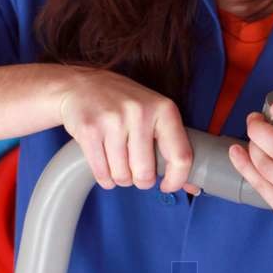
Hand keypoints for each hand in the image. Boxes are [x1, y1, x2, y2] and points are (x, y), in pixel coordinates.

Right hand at [58, 68, 199, 193]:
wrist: (80, 86)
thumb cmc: (122, 103)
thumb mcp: (153, 113)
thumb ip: (172, 144)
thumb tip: (192, 185)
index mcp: (163, 109)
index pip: (180, 156)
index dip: (176, 180)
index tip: (167, 185)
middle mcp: (140, 112)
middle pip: (146, 173)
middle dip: (140, 180)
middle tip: (135, 171)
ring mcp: (113, 120)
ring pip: (122, 176)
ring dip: (120, 178)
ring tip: (117, 163)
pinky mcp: (89, 130)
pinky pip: (102, 173)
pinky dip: (104, 178)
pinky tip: (105, 165)